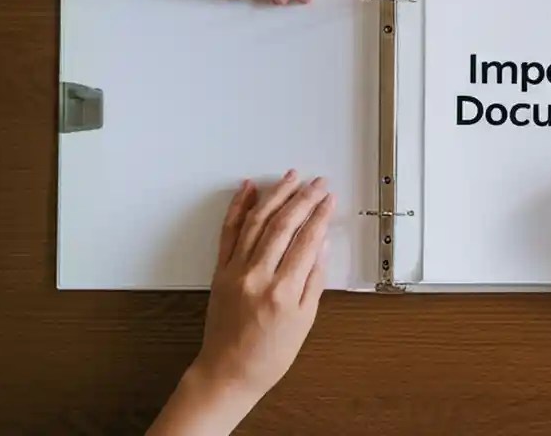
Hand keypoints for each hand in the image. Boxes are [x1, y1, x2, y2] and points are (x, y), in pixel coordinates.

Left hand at [190, 170, 333, 401]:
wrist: (228, 372)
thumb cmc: (269, 355)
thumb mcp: (305, 321)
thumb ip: (314, 280)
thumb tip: (320, 245)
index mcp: (283, 291)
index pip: (306, 240)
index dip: (320, 215)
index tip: (329, 199)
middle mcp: (257, 276)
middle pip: (283, 225)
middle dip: (303, 198)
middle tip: (317, 183)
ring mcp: (235, 271)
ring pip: (256, 222)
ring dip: (275, 195)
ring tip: (290, 178)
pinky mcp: (220, 271)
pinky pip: (228, 232)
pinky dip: (237, 208)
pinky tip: (248, 190)